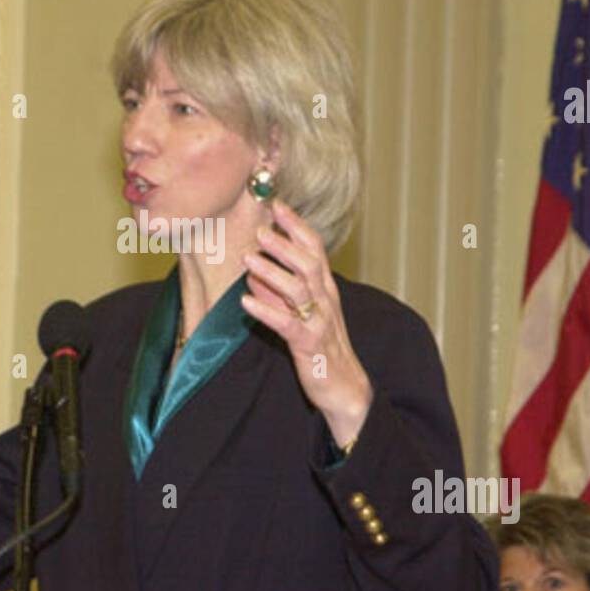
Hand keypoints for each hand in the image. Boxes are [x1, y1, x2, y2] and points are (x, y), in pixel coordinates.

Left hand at [240, 199, 371, 446]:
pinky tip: (246, 303)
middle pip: (308, 263)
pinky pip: (287, 325)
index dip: (296, 225)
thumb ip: (280, 293)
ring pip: (298, 290)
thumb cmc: (322, 346)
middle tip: (259, 229)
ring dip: (272, 273)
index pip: (314, 248)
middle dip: (284, 244)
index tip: (276, 204)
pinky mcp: (309, 345)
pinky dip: (266, 311)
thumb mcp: (302, 313)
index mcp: (325, 288)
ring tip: (248, 260)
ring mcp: (319, 321)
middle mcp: (325, 299)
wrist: (344, 386)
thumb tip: (255, 273)